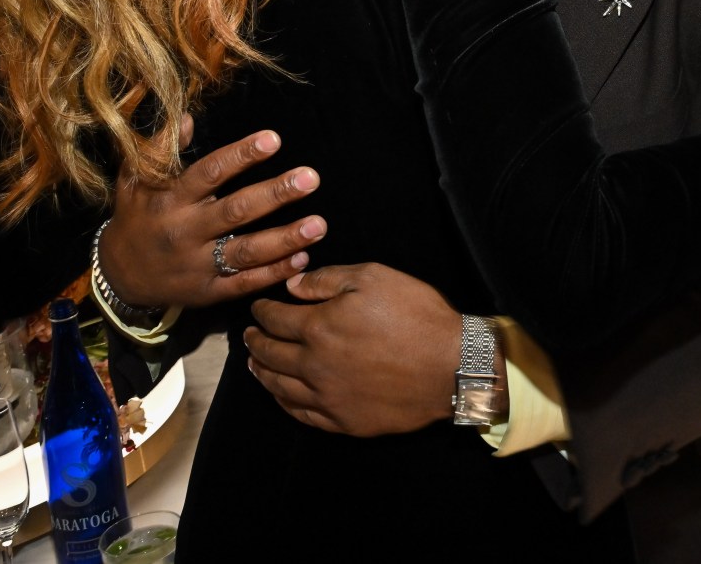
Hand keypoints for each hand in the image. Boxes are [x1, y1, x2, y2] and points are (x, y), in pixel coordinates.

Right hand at [99, 116, 328, 310]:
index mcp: (170, 200)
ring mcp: (198, 265)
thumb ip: (160, 148)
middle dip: (275, 194)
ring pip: (247, 251)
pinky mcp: (209, 292)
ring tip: (319, 225)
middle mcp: (186, 231)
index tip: (273, 139)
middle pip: (236, 211)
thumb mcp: (135, 180)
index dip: (241, 156)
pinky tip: (303, 258)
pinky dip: (275, 272)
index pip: (210, 173)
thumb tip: (186, 115)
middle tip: (311, 178)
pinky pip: (245, 283)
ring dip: (285, 238)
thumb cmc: (137, 217)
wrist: (118, 275)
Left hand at [244, 263, 460, 435]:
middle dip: (255, 341)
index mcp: (319, 327)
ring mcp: (328, 398)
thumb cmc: (416, 316)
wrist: (452, 366)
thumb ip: (328, 279)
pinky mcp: (344, 421)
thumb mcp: (374, 278)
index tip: (257, 307)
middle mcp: (314, 366)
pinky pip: (302, 414)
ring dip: (261, 372)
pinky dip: (283, 402)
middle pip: (270, 354)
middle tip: (248, 334)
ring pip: (279, 387)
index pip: (275, 318)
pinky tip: (281, 394)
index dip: (262, 311)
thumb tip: (294, 285)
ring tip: (254, 363)